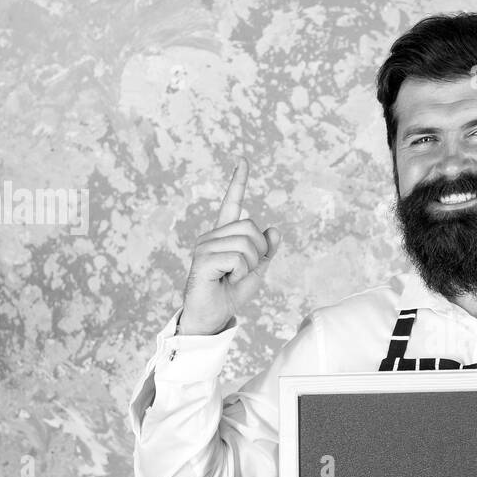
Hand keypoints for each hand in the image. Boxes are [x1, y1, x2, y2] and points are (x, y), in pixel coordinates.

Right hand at [179, 158, 280, 335]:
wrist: (213, 316)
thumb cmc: (230, 293)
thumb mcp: (256, 271)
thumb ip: (266, 251)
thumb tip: (273, 229)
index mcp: (224, 235)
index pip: (232, 203)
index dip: (238, 182)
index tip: (243, 160)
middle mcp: (211, 236)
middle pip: (250, 227)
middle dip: (259, 251)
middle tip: (245, 270)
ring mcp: (205, 246)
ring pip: (246, 243)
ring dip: (250, 265)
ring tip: (233, 276)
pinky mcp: (203, 260)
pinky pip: (237, 258)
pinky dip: (240, 273)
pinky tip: (226, 280)